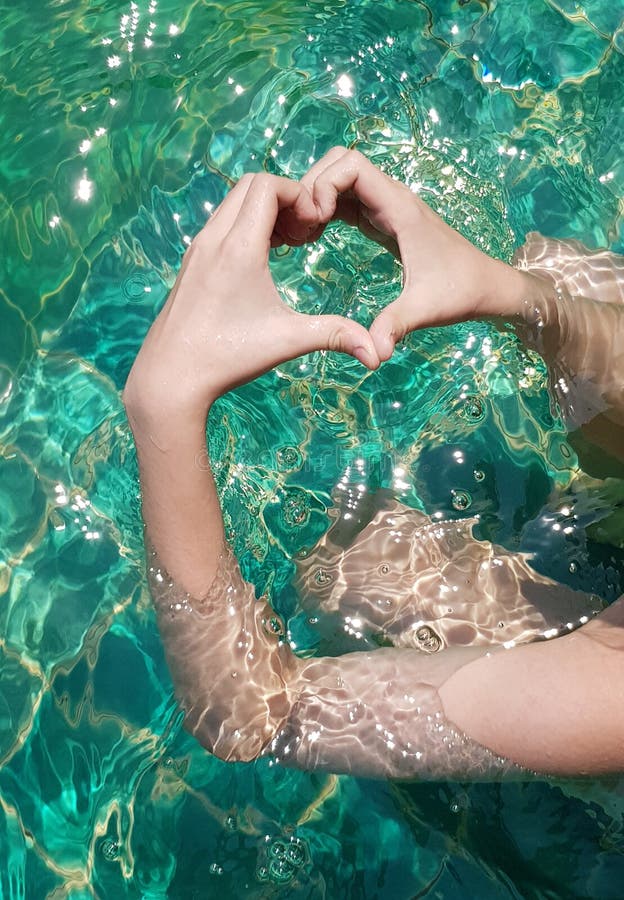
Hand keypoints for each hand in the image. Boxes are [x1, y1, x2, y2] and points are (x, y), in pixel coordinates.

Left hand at [124, 173, 378, 418]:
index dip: (299, 195)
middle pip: (251, 185)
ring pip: (233, 203)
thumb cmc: (226, 358)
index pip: (268, 185)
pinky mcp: (191, 263)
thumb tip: (377, 353)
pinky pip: (220, 223)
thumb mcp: (287, 341)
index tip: (315, 225)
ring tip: (289, 244)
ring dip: (264, 211)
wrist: (170, 376)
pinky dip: (245, 226)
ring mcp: (198, 249)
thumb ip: (334, 336)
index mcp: (238, 248)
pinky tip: (263, 260)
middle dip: (284, 198)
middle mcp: (213, 239)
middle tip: (306, 232)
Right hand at [289, 147, 531, 359]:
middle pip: (341, 162)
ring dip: (317, 196)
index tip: (314, 222)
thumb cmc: (460, 291)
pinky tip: (313, 238)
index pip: (351, 166)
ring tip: (301, 233)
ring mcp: (387, 207)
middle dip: (313, 185)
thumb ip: (395, 325)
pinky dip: (325, 210)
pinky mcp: (383, 220)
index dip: (324, 184)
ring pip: (342, 178)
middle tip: (300, 226)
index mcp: (400, 208)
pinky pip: (347, 200)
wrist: (486, 286)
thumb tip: (374, 353)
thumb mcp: (425, 309)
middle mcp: (392, 199)